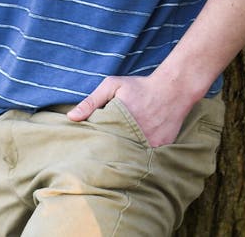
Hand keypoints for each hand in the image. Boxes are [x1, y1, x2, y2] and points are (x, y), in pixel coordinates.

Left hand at [67, 74, 192, 147]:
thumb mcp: (113, 86)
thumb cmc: (140, 86)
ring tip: (114, 158)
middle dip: (106, 155)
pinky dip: (140, 158)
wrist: (173, 89)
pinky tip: (133, 154)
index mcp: (120, 122)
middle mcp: (135, 136)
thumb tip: (71, 117)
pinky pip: (146, 158)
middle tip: (97, 158)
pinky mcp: (161, 148)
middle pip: (114, 153)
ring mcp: (150, 144)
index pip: (100, 142)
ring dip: (123, 158)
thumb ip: (92, 101)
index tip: (86, 150)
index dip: (93, 146)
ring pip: (131, 158)